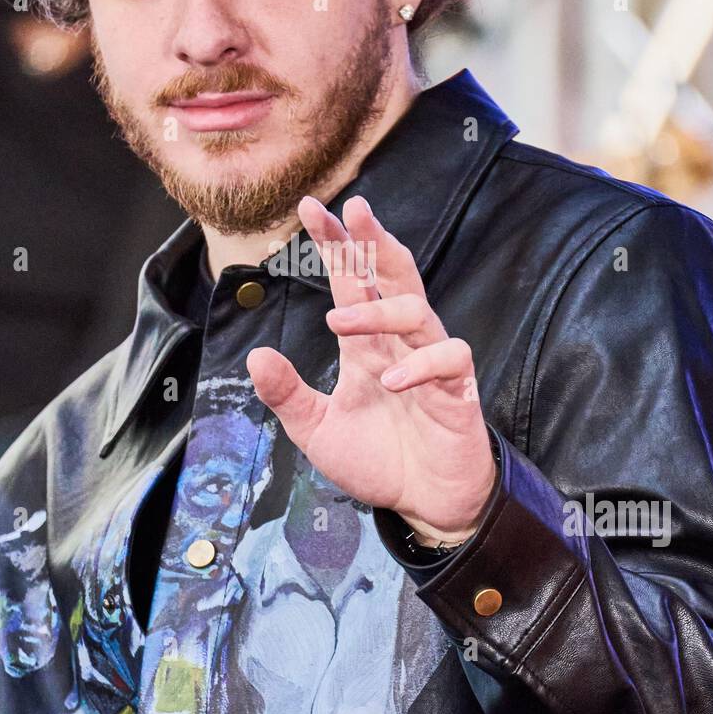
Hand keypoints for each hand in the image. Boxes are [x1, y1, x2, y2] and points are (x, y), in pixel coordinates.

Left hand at [246, 194, 496, 544]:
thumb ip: (287, 394)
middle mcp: (398, 342)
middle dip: (372, 240)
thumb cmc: (378, 460)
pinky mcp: (457, 389)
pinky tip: (391, 382)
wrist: (423, 505)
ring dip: (377, 309)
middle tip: (353, 208)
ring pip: (415, 310)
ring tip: (338, 321)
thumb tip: (255, 355)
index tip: (309, 208)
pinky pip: (447, 358)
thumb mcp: (317, 430)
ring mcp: (430, 361)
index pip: (351, 279)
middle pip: (393, 274)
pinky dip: (419, 365)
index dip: (335, 244)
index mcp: (366, 343)